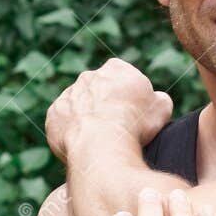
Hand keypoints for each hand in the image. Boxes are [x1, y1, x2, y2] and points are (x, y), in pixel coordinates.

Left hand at [45, 58, 173, 164]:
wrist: (101, 145)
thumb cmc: (134, 125)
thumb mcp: (161, 109)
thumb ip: (159, 99)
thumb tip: (157, 99)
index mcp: (115, 69)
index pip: (123, 78)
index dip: (129, 98)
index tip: (133, 115)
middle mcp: (88, 76)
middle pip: (99, 92)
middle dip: (106, 107)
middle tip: (116, 130)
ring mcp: (68, 95)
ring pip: (78, 107)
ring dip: (87, 120)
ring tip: (98, 142)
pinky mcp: (53, 115)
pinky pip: (62, 123)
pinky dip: (70, 133)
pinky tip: (82, 146)